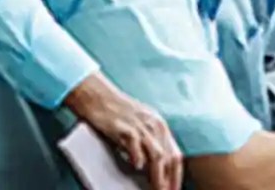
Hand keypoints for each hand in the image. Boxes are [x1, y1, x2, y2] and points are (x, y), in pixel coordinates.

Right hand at [65, 74, 183, 189]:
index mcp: (160, 126)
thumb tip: (151, 170)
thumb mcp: (139, 126)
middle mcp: (154, 126)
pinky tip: (137, 167)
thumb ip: (148, 143)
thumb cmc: (115, 113)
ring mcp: (140, 126)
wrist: (97, 95)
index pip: (175, 155)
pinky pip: (136, 144)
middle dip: (170, 181)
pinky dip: (138, 158)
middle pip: (169, 158)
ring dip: (158, 177)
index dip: (177, 176)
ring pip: (157, 155)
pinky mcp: (124, 126)